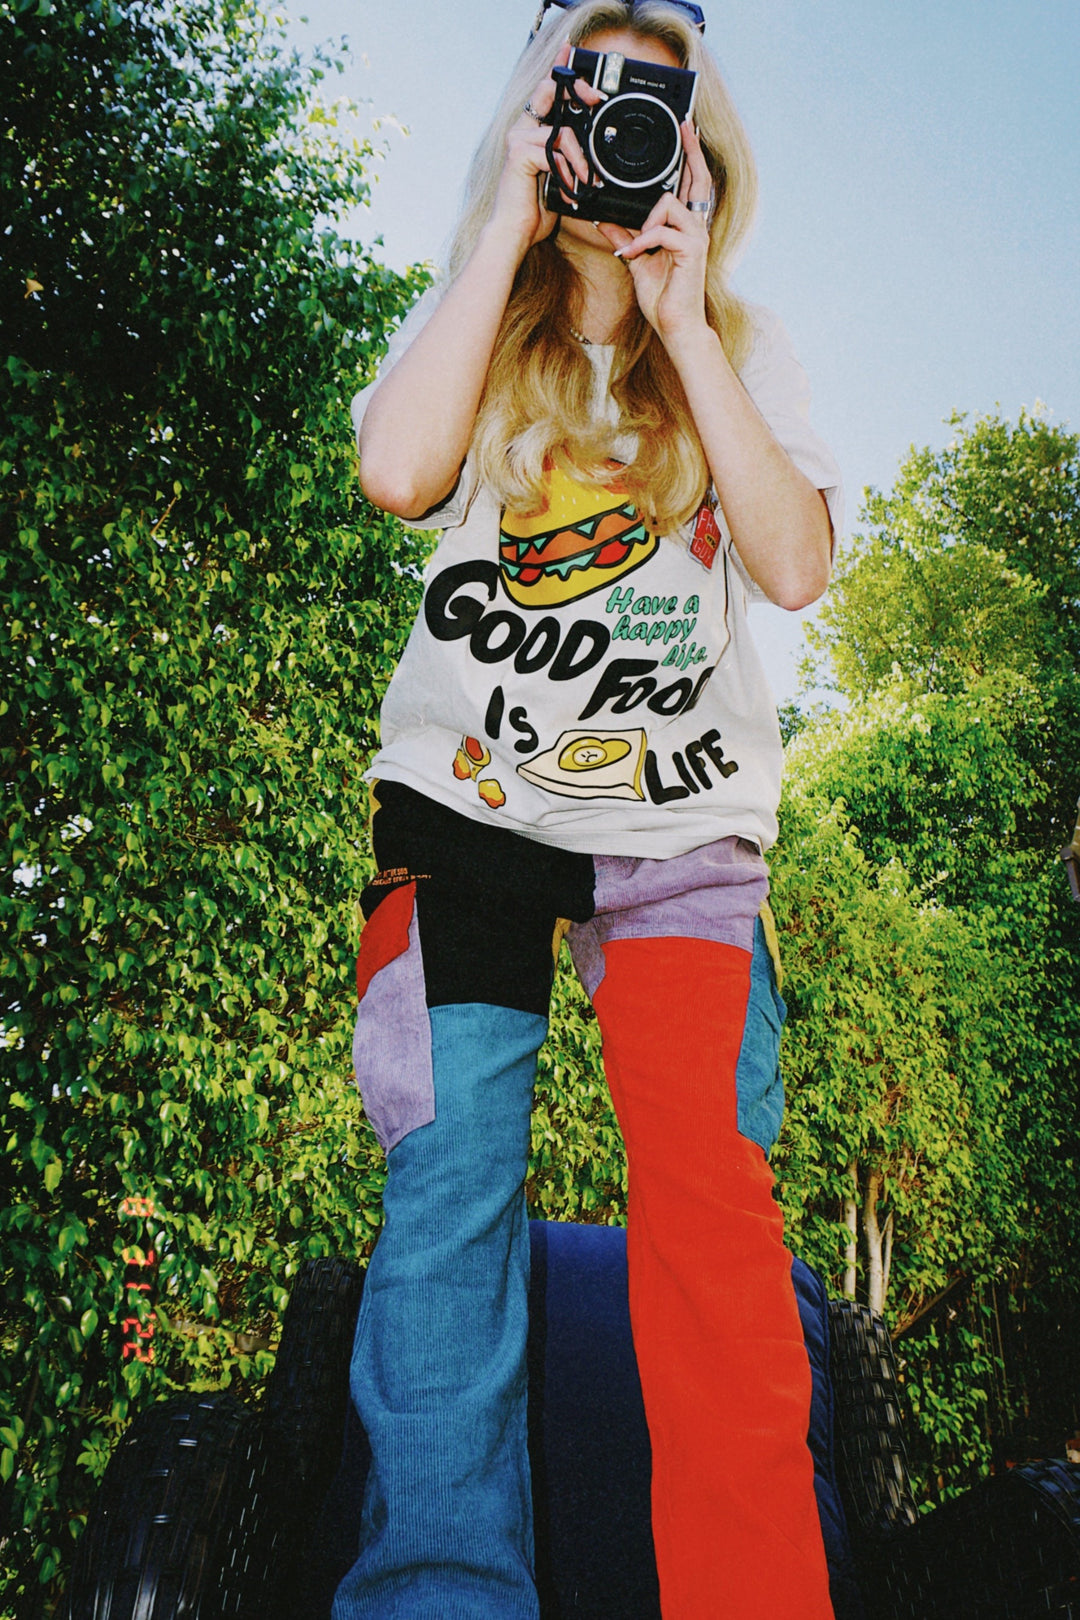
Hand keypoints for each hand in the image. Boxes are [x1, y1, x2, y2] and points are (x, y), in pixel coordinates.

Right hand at [489, 45, 605, 254]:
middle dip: (578, 90)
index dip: (559, 70)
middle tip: (598, 98)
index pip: (546, 91)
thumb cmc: (535, 210)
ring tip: (585, 182)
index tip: (572, 53)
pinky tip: (570, 191)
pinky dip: (567, 172)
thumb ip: (568, 157)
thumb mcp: (560, 177)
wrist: (516, 233)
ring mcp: (518, 140)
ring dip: (580, 159)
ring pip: (563, 132)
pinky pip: (554, 152)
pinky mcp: (520, 154)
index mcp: (531, 131)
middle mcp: (522, 129)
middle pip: (551, 92)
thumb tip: (589, 149)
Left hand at [596, 121, 713, 346]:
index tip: (684, 130)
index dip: (690, 155)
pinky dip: (643, 240)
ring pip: (670, 203)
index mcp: (684, 226)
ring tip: (635, 246)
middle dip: (691, 149)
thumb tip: (605, 219)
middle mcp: (695, 227)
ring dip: (646, 221)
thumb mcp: (637, 261)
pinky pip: (663, 231)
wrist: (675, 326)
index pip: (691, 183)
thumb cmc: (662, 297)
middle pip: (699, 178)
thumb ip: (624, 237)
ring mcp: (696, 238)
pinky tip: (633, 255)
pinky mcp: (692, 251)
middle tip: (684, 124)